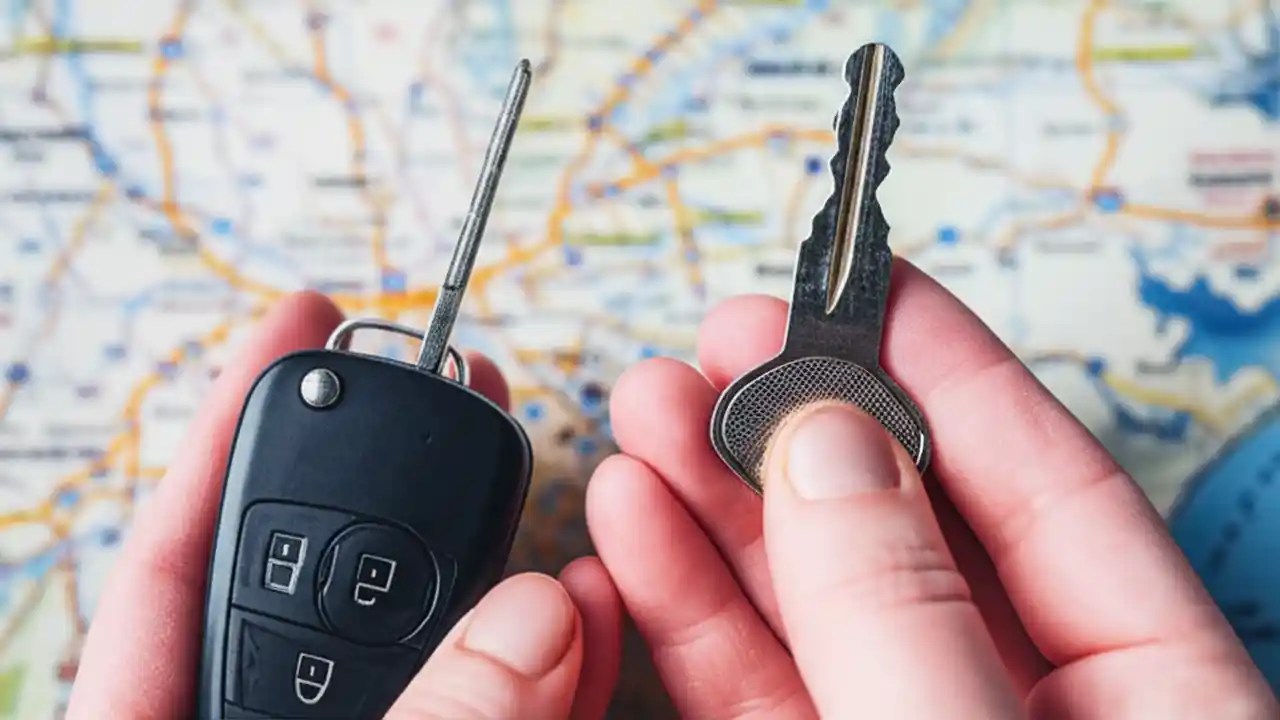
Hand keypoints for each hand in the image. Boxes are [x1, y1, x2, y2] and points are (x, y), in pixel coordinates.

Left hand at [66, 292, 621, 719]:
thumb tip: (529, 618)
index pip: (181, 561)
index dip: (232, 429)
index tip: (292, 321)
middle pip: (326, 583)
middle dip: (400, 484)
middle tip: (457, 385)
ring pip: (439, 651)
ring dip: (507, 585)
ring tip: (550, 498)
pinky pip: (511, 717)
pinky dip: (557, 671)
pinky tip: (590, 612)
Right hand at [587, 260, 1278, 717]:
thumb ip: (908, 616)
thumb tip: (833, 450)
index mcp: (1158, 701)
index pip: (1059, 492)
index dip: (955, 373)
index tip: (868, 284)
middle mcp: (1031, 711)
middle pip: (911, 531)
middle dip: (804, 427)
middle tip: (724, 343)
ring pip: (811, 605)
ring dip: (718, 507)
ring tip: (650, 417)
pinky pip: (749, 686)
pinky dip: (687, 610)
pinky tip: (639, 536)